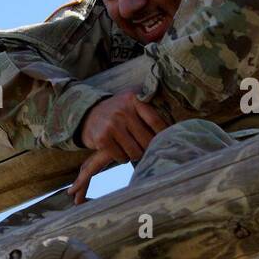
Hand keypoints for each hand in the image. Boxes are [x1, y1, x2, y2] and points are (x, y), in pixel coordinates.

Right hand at [65, 89, 172, 203]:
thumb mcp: (130, 103)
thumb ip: (148, 111)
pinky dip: (122, 158)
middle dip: (148, 148)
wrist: (85, 114)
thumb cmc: (115, 112)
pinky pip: (121, 157)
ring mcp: (112, 125)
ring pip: (135, 151)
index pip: (156, 121)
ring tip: (132, 150)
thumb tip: (172, 131)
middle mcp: (123, 111)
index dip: (164, 135)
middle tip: (146, 149)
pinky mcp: (103, 139)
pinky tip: (119, 152)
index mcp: (134, 100)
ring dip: (135, 155)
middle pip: (147, 140)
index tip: (168, 142)